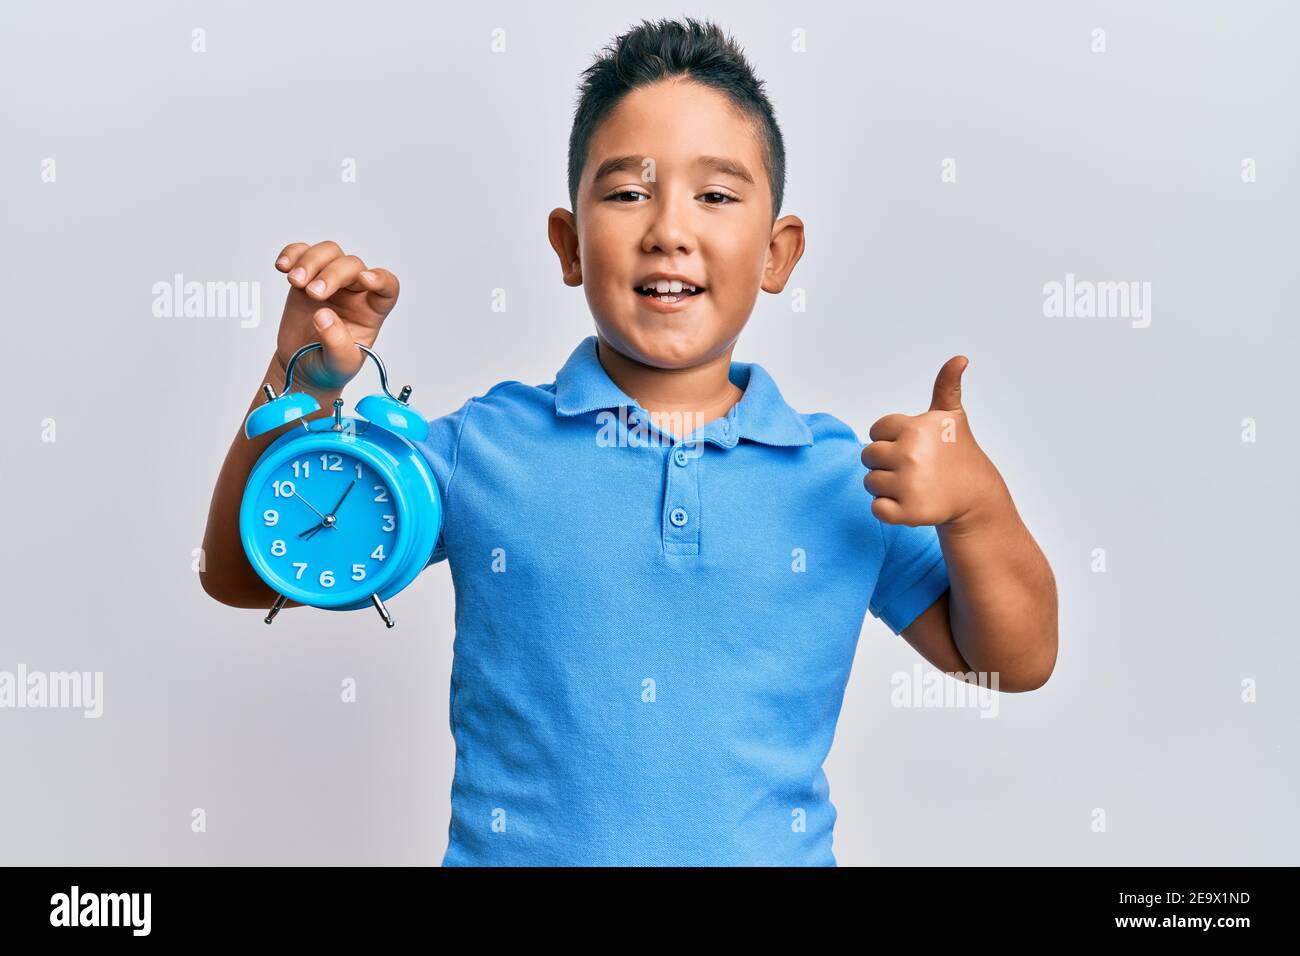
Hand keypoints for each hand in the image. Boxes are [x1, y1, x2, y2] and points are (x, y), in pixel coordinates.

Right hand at [273, 240, 400, 392]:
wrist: (302, 365)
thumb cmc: (329, 365)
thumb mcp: (339, 364)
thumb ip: (336, 343)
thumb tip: (323, 316)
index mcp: (372, 311)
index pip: (387, 286)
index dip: (380, 278)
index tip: (364, 279)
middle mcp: (355, 291)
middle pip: (352, 265)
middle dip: (332, 274)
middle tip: (314, 293)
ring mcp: (331, 281)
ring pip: (329, 252)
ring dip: (311, 261)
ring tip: (295, 282)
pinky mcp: (307, 277)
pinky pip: (302, 253)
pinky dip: (292, 254)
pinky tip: (283, 268)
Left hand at [860, 356, 1006, 528]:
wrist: (976, 496)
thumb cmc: (958, 453)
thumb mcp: (951, 417)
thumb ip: (947, 386)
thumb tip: (960, 358)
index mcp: (914, 428)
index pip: (876, 430)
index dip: (891, 439)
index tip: (913, 446)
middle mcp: (910, 454)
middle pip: (868, 456)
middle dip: (885, 463)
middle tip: (912, 468)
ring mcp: (908, 484)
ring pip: (870, 482)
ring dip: (886, 486)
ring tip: (913, 485)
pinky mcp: (908, 512)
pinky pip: (877, 509)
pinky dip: (887, 510)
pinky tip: (908, 503)